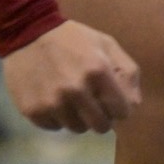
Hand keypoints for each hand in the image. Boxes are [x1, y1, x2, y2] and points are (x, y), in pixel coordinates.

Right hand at [2, 20, 141, 132]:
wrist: (29, 35)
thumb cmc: (74, 39)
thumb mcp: (107, 45)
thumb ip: (127, 72)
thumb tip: (134, 105)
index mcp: (98, 71)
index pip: (121, 110)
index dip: (121, 109)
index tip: (115, 104)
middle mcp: (76, 90)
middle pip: (100, 126)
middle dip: (103, 117)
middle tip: (96, 105)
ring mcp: (52, 103)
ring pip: (77, 128)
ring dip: (79, 118)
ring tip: (74, 99)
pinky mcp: (33, 111)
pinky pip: (55, 127)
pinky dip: (58, 118)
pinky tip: (55, 100)